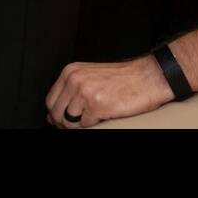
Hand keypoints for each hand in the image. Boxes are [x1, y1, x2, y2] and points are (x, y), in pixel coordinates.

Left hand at [45, 55, 173, 128]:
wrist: (147, 78)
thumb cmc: (122, 78)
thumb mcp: (90, 77)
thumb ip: (70, 92)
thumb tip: (52, 115)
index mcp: (71, 72)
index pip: (50, 101)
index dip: (57, 114)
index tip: (65, 119)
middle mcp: (75, 80)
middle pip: (57, 113)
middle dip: (67, 122)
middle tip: (81, 121)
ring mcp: (85, 92)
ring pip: (70, 122)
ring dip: (82, 123)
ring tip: (95, 115)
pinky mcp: (97, 105)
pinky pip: (85, 126)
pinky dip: (94, 124)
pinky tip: (104, 113)